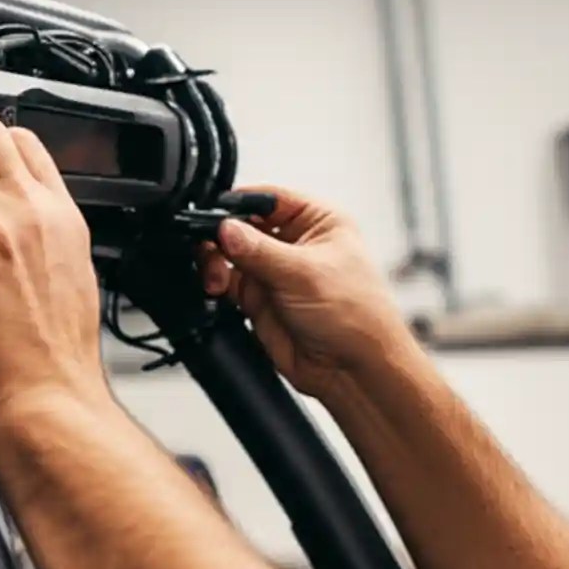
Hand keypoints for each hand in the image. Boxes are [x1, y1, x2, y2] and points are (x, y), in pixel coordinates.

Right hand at [199, 185, 414, 399]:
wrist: (352, 370)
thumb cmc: (356, 316)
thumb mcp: (303, 273)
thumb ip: (258, 250)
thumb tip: (224, 228)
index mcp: (318, 222)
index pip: (269, 198)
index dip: (240, 202)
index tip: (216, 213)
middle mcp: (294, 243)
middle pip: (242, 225)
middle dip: (221, 235)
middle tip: (212, 248)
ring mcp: (274, 272)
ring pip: (229, 253)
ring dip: (215, 261)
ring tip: (216, 277)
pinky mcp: (258, 299)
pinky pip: (225, 282)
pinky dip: (213, 283)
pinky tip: (214, 288)